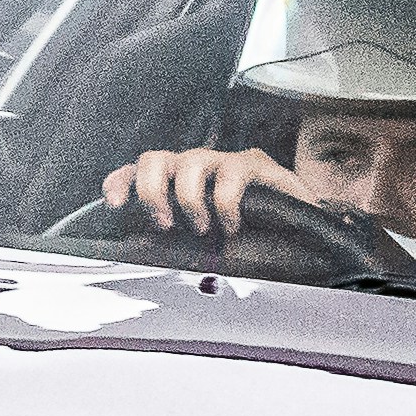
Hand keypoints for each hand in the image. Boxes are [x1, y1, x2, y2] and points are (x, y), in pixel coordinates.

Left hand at [103, 146, 293, 237]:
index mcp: (176, 186)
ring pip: (190, 162)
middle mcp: (195, 169)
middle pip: (154, 159)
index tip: (113, 205)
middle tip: (164, 224)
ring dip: (189, 200)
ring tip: (202, 229)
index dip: (120, 182)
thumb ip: (172, 246)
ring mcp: (224, 163)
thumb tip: (140, 256)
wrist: (302, 241)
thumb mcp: (200, 250)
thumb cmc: (250, 246)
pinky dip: (225, 204)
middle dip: (151, 191)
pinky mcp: (255, 164)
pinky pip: (232, 173)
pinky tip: (231, 226)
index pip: (137, 172)